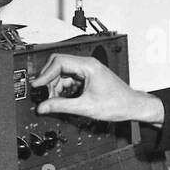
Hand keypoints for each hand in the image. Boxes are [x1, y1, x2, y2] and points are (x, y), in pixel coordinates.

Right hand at [32, 54, 162, 123]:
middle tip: (44, 96)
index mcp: (88, 66)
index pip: (58, 62)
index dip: (45, 74)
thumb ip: (62, 106)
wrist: (132, 106)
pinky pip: (69, 80)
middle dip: (49, 81)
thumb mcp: (85, 107)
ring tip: (55, 101)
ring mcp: (87, 71)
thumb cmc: (118, 103)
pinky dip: (63, 90)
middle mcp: (87, 65)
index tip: (37, 85)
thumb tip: (43, 106)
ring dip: (56, 87)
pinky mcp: (87, 78)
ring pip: (63, 74)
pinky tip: (64, 100)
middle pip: (58, 66)